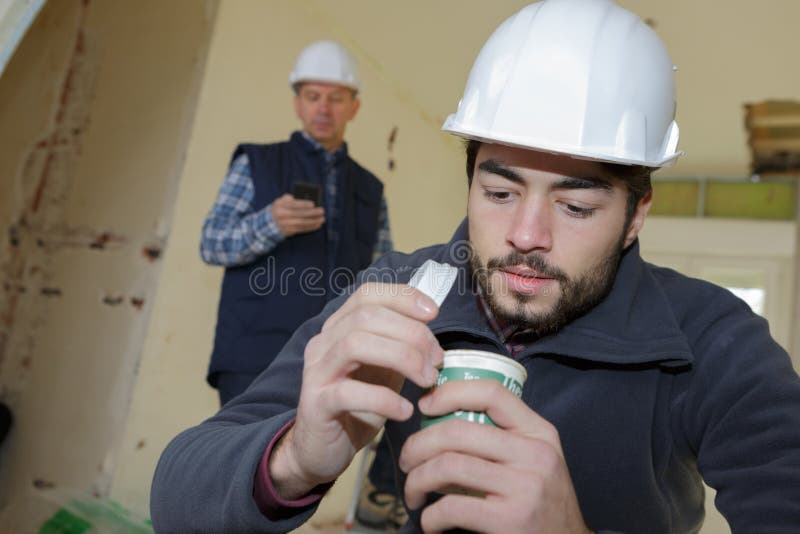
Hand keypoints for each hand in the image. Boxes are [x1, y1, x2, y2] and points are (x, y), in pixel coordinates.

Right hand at [269, 283, 443, 498]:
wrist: (321, 450)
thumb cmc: (358, 406)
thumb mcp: (384, 370)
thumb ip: (401, 348)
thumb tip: (434, 337)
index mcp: (339, 328)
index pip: (367, 295)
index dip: (402, 297)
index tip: (433, 313)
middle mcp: (323, 343)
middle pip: (366, 317)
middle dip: (410, 333)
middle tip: (436, 360)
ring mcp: (316, 372)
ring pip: (355, 345)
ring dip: (401, 358)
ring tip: (426, 380)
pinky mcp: (316, 404)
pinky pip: (348, 392)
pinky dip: (383, 398)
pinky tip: (405, 410)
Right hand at [271, 193, 324, 236]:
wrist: (269, 223)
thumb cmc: (279, 209)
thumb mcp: (280, 201)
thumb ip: (289, 198)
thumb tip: (303, 199)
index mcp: (281, 206)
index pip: (293, 205)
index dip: (303, 204)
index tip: (313, 204)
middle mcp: (282, 215)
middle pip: (299, 214)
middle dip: (312, 213)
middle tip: (322, 211)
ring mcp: (286, 224)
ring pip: (302, 223)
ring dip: (314, 221)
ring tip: (322, 219)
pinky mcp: (289, 231)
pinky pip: (302, 229)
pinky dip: (311, 227)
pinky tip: (318, 225)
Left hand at [399, 379, 592, 533]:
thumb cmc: (540, 501)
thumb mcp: (535, 459)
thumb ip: (503, 437)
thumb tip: (442, 417)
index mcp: (539, 431)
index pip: (491, 392)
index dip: (450, 392)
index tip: (424, 406)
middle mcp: (535, 454)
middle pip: (458, 431)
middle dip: (418, 445)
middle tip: (407, 461)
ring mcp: (525, 487)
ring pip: (448, 466)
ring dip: (417, 480)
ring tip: (413, 493)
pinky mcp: (511, 520)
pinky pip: (453, 507)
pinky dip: (431, 516)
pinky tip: (430, 522)